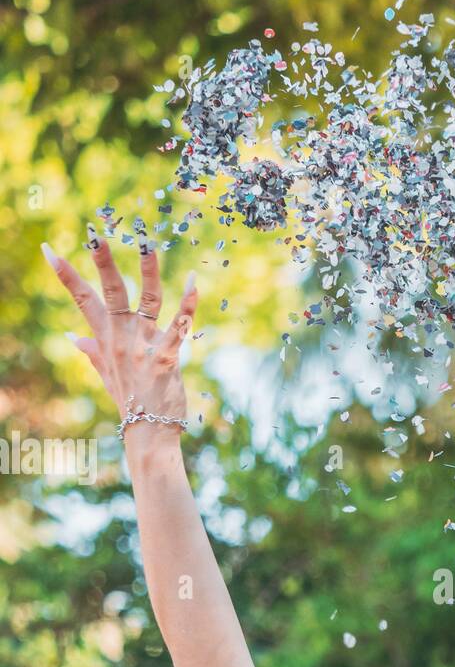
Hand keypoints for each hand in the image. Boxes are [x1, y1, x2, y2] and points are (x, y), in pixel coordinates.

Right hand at [42, 224, 198, 429]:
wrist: (148, 433)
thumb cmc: (130, 402)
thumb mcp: (106, 375)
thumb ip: (92, 352)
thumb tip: (73, 338)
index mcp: (107, 338)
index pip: (82, 299)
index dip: (65, 274)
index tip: (48, 249)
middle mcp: (123, 338)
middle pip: (111, 292)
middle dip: (102, 261)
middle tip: (95, 233)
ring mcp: (144, 346)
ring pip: (146, 300)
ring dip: (148, 271)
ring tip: (147, 244)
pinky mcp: (166, 357)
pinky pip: (178, 326)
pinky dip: (187, 304)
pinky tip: (194, 281)